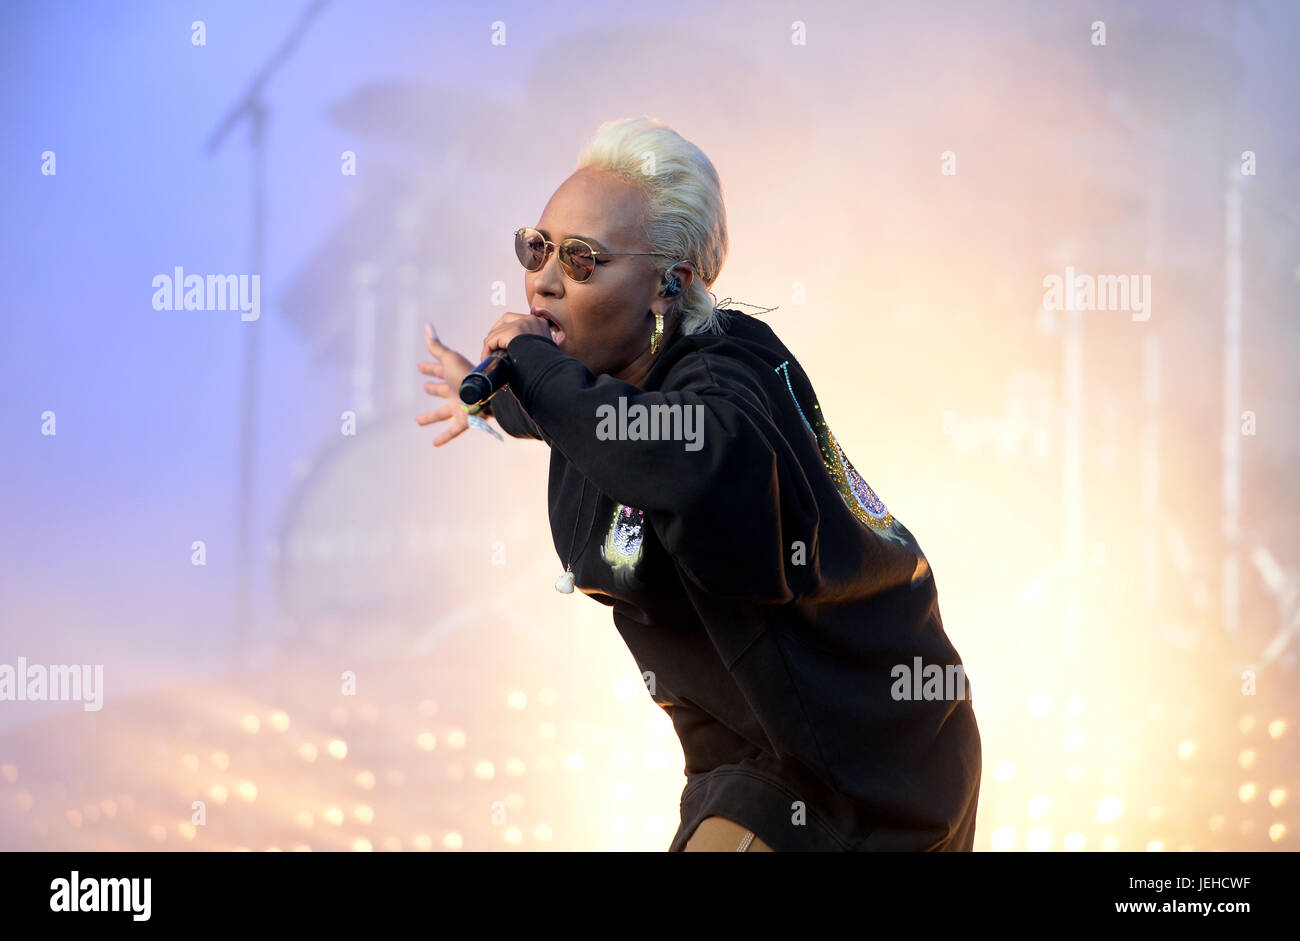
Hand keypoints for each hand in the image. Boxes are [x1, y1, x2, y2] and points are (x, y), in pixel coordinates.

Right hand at [415, 322, 476, 446]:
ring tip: (418, 421)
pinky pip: (452, 431)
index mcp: (453, 375)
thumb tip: (427, 325)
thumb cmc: (469, 374)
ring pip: (442, 412)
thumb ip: (436, 346)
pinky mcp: (465, 421)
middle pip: (441, 390)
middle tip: (425, 387)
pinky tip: (434, 444)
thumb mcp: (449, 359)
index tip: (419, 366)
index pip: (438, 370)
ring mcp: (460, 406)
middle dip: (432, 388)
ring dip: (430, 417)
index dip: (428, 368)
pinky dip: (443, 438)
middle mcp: (456, 391)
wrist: (488, 394)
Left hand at [479, 311, 552, 361]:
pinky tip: (487, 360)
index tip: (503, 343)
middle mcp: (531, 320)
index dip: (507, 330)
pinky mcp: (510, 332)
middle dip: (496, 335)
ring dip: (491, 346)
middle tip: (492, 349)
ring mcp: (520, 324)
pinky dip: (487, 351)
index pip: (518, 319)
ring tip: (490, 358)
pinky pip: (491, 341)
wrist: (550, 371)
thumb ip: (534, 346)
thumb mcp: (543, 352)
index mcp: (540, 323)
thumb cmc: (547, 367)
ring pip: (497, 333)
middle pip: (505, 321)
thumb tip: (524, 354)